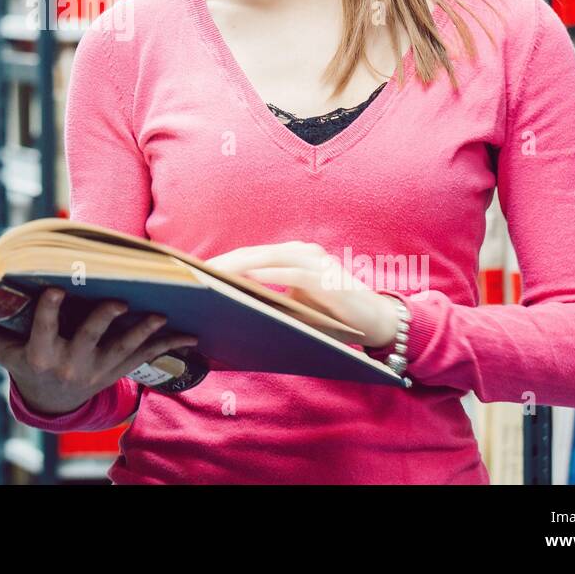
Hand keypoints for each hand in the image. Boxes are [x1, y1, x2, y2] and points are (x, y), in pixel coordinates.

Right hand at [0, 289, 198, 415]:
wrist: (51, 403)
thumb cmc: (20, 363)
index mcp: (40, 353)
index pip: (43, 330)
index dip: (48, 310)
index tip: (53, 290)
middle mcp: (70, 363)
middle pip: (90, 338)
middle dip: (105, 320)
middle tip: (121, 302)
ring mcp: (97, 368)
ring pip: (125, 348)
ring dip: (145, 332)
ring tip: (162, 317)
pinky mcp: (118, 369)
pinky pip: (145, 356)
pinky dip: (168, 344)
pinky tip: (192, 334)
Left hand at [203, 241, 398, 348]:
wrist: (376, 320)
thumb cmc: (331, 316)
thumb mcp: (296, 306)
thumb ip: (271, 301)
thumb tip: (231, 308)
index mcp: (293, 256)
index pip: (251, 256)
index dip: (224, 262)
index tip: (198, 271)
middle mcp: (302, 253)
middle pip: (254, 255)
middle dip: (225, 263)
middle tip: (198, 273)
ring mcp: (315, 262)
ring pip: (269, 260)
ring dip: (240, 267)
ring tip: (215, 276)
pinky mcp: (326, 277)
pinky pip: (293, 275)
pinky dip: (271, 277)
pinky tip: (250, 282)